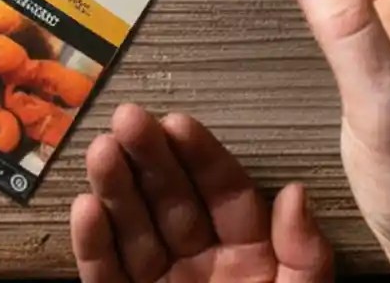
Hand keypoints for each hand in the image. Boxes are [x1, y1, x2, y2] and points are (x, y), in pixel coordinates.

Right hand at [71, 103, 330, 281]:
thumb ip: (303, 254)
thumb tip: (291, 193)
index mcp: (249, 256)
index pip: (223, 193)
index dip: (200, 156)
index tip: (178, 122)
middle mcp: (200, 264)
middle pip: (170, 200)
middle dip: (148, 159)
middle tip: (128, 121)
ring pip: (132, 228)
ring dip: (115, 188)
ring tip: (101, 152)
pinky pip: (105, 274)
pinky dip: (93, 243)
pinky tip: (85, 208)